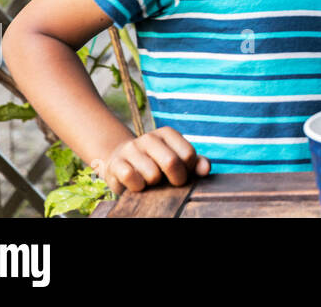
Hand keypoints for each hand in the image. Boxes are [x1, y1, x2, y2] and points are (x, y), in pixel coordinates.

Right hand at [95, 126, 210, 195]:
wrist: (122, 163)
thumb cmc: (157, 163)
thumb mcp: (178, 160)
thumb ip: (196, 164)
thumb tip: (205, 170)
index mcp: (167, 133)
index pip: (188, 154)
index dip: (188, 170)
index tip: (182, 172)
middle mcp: (149, 137)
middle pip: (172, 162)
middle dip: (176, 179)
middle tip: (172, 183)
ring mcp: (131, 149)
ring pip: (152, 174)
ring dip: (155, 184)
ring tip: (151, 180)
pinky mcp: (115, 164)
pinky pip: (132, 179)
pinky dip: (138, 187)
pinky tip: (138, 184)